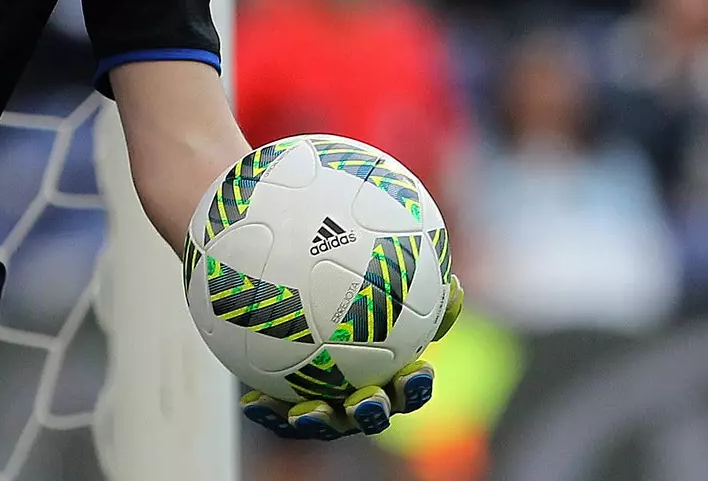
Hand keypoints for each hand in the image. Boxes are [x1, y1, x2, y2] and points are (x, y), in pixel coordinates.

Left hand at [242, 277, 463, 441]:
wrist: (299, 315)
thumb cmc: (353, 304)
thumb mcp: (385, 293)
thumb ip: (415, 291)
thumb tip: (457, 283)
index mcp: (389, 379)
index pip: (410, 389)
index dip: (416, 387)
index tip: (418, 371)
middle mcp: (360, 400)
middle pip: (372, 416)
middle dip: (372, 412)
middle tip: (367, 399)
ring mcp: (326, 410)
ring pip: (324, 424)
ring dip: (318, 421)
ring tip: (306, 412)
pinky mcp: (289, 412)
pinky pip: (278, 416)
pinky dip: (267, 411)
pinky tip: (251, 403)